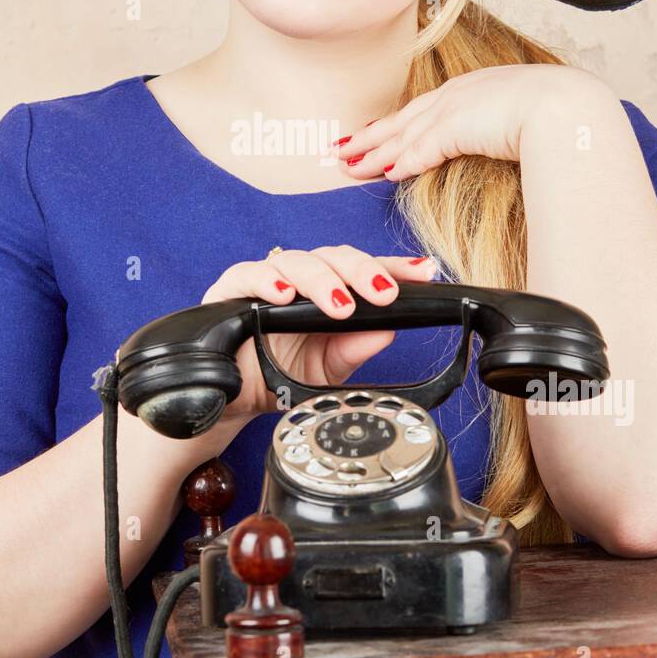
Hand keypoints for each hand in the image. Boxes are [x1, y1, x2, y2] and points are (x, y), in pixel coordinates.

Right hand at [200, 246, 437, 421]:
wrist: (234, 399)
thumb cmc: (281, 376)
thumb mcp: (327, 370)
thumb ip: (354, 350)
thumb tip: (388, 331)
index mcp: (329, 293)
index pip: (364, 271)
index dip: (394, 268)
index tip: (426, 272)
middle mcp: (301, 280)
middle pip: (334, 257)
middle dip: (364, 271)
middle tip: (384, 294)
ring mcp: (266, 280)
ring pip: (296, 261)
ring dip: (322, 279)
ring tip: (339, 304)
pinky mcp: (231, 289)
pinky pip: (248, 273)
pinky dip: (267, 280)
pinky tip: (283, 295)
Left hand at [336, 65, 609, 180]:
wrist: (570, 108)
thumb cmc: (561, 115)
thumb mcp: (526, 119)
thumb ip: (502, 131)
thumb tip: (499, 144)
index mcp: (475, 88)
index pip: (424, 109)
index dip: (396, 124)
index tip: (374, 133)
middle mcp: (460, 93)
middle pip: (402, 118)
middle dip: (369, 135)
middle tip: (340, 149)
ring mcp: (456, 108)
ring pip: (403, 134)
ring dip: (373, 151)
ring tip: (348, 167)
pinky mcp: (456, 127)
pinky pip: (420, 148)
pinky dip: (401, 161)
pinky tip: (385, 174)